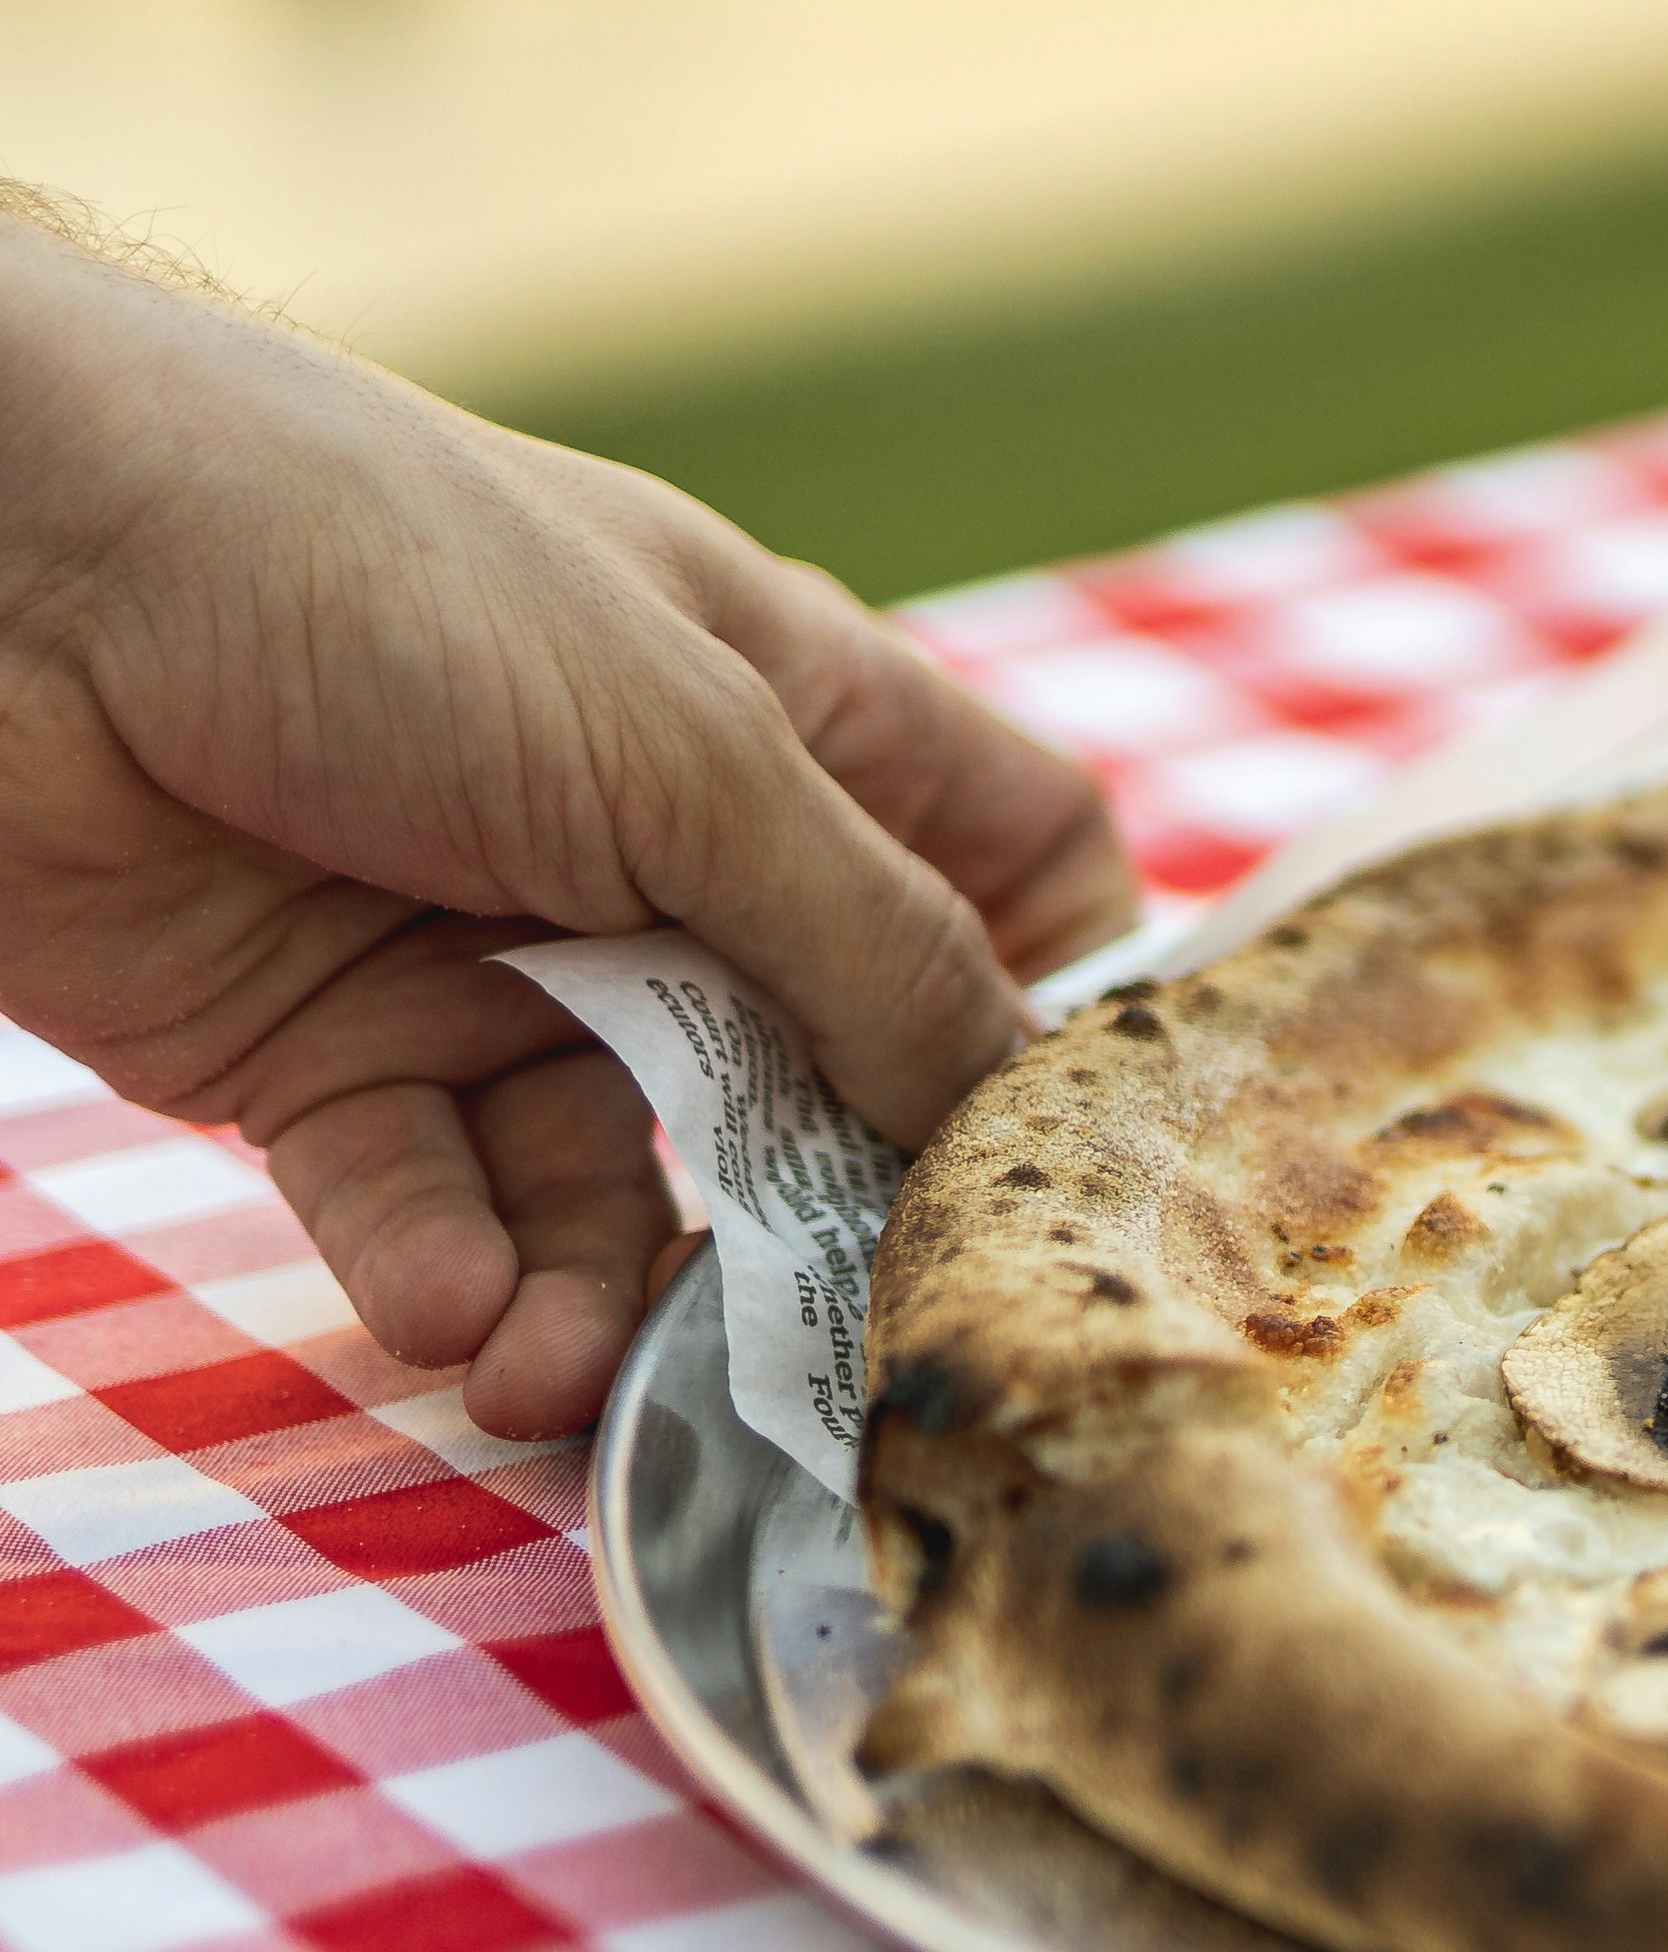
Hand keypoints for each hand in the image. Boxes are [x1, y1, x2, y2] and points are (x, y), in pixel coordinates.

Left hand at [0, 219, 1130, 1440]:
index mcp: (783, 717)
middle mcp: (660, 849)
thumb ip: (863, 942)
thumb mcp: (685, 749)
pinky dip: (447, 1270)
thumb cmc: (371, 572)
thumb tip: (1004, 1105)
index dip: (1054, 992)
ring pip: (617, 1180)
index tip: (1062, 1144)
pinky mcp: (321, 1054)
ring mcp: (489, 958)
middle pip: (819, 1072)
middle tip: (826, 1342)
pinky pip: (429, 1202)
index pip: (1000, 860)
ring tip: (559, 1378)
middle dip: (818, 1211)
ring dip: (604, 1296)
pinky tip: (451, 1312)